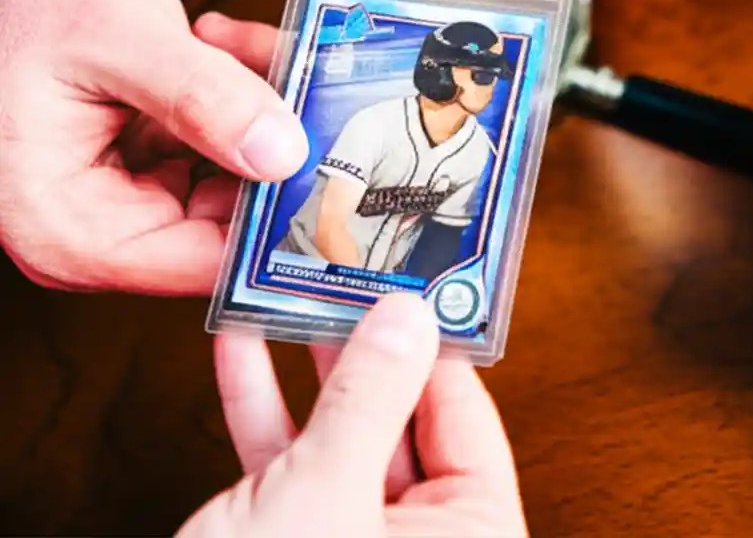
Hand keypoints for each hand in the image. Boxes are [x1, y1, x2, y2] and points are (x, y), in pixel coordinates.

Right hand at [0, 0, 306, 294]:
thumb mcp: (118, 35)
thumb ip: (201, 97)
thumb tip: (282, 155)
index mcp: (67, 229)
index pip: (202, 264)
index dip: (278, 226)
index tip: (338, 176)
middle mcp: (98, 232)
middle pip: (232, 227)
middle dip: (277, 154)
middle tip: (311, 88)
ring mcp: (129, 203)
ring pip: (240, 184)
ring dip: (263, 117)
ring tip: (256, 50)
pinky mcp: (153, 173)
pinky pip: (227, 154)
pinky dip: (243, 104)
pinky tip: (232, 51)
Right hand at [179, 294, 525, 536]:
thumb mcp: (327, 496)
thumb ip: (369, 402)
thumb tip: (408, 318)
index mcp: (472, 535)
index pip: (467, 416)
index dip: (436, 343)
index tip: (414, 280)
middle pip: (404, 419)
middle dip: (366, 347)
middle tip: (348, 277)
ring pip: (343, 436)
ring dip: (307, 369)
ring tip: (293, 296)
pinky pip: (290, 464)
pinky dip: (263, 410)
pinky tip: (242, 350)